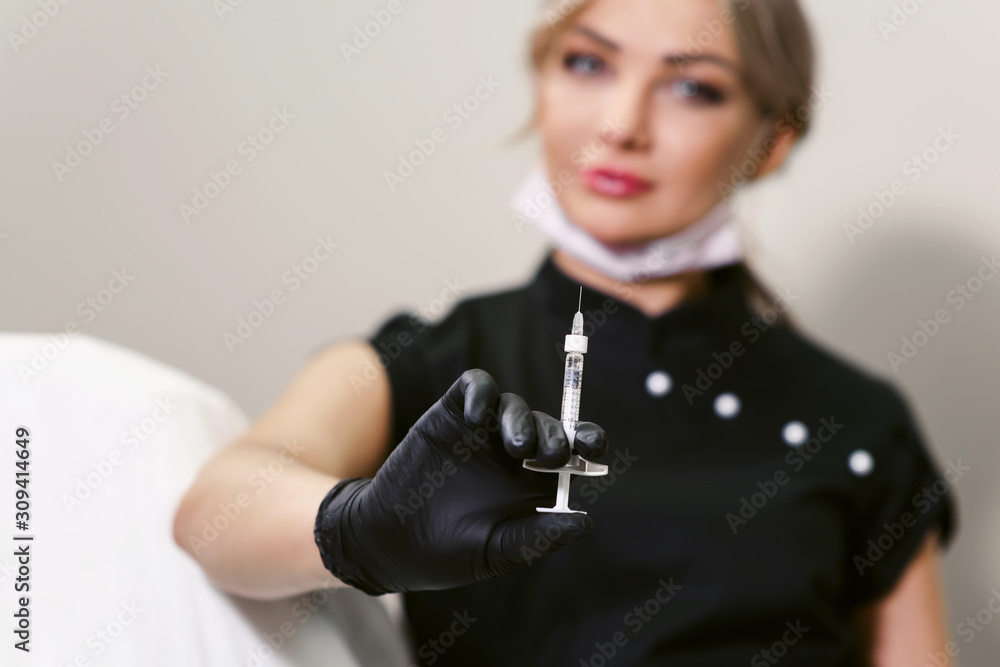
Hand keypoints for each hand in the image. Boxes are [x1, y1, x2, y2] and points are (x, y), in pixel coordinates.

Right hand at [313, 368, 608, 594]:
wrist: (386, 540)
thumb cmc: (444, 552)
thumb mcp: (495, 552)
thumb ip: (536, 537)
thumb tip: (585, 520)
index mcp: (531, 482)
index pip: (572, 451)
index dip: (589, 441)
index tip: (595, 447)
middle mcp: (511, 452)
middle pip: (549, 426)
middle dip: (557, 435)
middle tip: (549, 454)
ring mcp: (481, 431)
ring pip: (514, 405)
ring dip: (522, 418)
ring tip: (515, 445)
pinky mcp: (450, 414)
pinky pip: (475, 387)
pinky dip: (483, 391)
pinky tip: (479, 413)